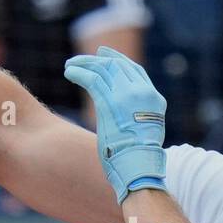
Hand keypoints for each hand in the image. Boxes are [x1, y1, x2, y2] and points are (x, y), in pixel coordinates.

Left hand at [63, 46, 166, 203]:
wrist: (138, 166)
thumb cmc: (139, 158)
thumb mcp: (146, 131)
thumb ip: (138, 117)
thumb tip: (127, 119)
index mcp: (153, 98)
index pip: (135, 70)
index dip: (118, 59)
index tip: (104, 56)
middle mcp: (141, 92)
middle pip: (117, 66)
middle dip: (97, 59)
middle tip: (82, 59)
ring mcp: (126, 96)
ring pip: (103, 69)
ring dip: (84, 64)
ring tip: (69, 65)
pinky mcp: (109, 102)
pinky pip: (92, 80)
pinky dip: (79, 73)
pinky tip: (69, 73)